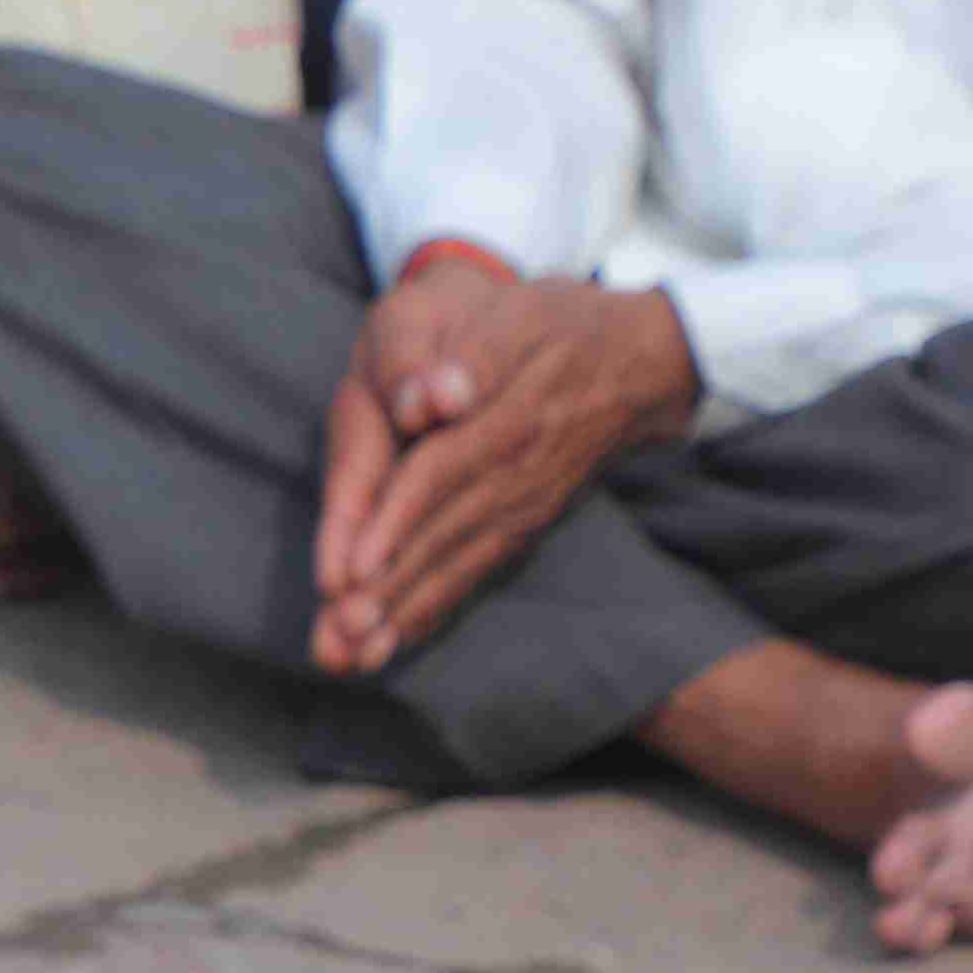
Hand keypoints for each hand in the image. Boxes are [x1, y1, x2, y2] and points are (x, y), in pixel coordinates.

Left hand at [308, 268, 687, 676]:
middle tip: (335, 638)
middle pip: (438, 537)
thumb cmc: (552, 326)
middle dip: (384, 590)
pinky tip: (395, 641)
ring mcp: (522, 504)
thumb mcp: (513, 317)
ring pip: (455, 563)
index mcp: (502, 419)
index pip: (435, 477)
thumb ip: (473, 355)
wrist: (637, 357)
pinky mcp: (524, 522)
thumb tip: (438, 398)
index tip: (349, 573)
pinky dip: (434, 608)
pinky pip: (477, 570)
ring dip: (402, 612)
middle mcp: (513, 474)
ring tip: (352, 656)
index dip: (391, 525)